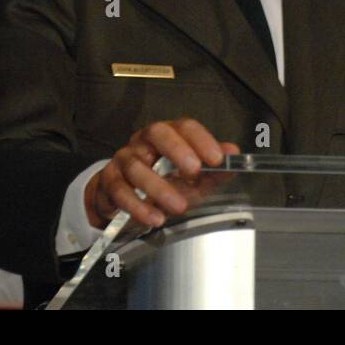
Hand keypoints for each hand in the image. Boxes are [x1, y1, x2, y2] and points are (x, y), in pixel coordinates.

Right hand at [85, 118, 239, 229]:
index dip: (201, 139)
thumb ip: (215, 169)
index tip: (217, 158)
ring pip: (137, 165)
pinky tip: (154, 218)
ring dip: (158, 187)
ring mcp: (125, 158)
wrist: (125, 199)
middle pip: (157, 133)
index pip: (185, 126)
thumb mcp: (194, 179)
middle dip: (177, 150)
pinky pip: (120, 190)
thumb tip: (234, 153)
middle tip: (194, 171)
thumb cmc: (163, 182)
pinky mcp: (110, 180)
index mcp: (169, 135)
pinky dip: (138, 206)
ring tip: (179, 206)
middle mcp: (144, 141)